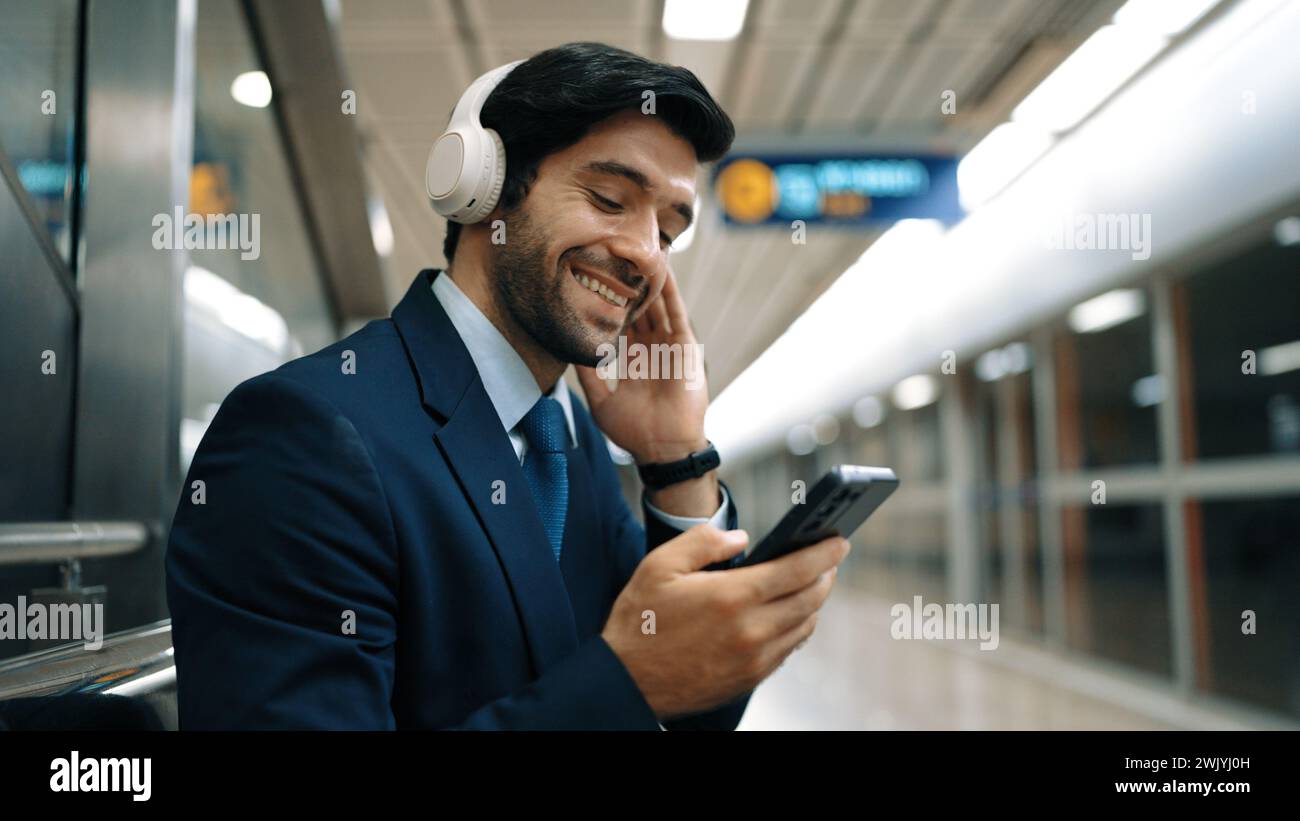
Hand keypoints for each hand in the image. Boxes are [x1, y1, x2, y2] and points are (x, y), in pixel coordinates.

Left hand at [575, 267, 707, 464]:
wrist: (664, 447)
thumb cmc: (633, 430)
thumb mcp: (601, 399)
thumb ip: (588, 374)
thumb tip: (567, 352)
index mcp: (630, 357)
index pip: (616, 320)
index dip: (605, 299)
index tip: (590, 274)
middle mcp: (648, 346)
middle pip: (636, 305)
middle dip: (625, 280)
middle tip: (610, 249)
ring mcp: (667, 343)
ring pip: (655, 302)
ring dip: (647, 277)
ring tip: (635, 248)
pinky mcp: (684, 344)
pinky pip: (676, 311)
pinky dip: (669, 289)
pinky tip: (662, 267)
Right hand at [601, 524, 851, 720]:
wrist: (626, 682)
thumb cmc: (639, 621)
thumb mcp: (660, 565)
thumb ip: (703, 542)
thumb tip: (742, 538)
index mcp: (732, 597)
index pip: (797, 570)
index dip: (824, 553)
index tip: (840, 541)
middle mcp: (751, 631)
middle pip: (810, 599)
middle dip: (825, 575)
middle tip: (828, 559)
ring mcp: (754, 659)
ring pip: (804, 626)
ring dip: (813, 602)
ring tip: (809, 583)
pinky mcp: (750, 678)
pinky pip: (788, 649)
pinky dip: (796, 627)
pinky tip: (787, 614)